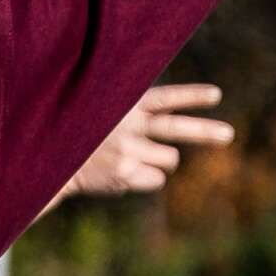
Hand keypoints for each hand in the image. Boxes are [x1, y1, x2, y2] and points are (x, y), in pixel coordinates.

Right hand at [59, 83, 232, 204]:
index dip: (191, 96)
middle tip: (228, 135)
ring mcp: (127, 151)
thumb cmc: (79, 136)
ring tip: (130, 156)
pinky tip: (121, 172)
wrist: (47, 162)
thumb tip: (174, 144)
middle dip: (206, 132)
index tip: (216, 95)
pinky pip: (156, 179)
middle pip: (176, 128)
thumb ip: (136, 118)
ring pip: (169, 158)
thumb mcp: (105, 114)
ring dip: (159, 159)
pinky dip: (145, 178)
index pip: (165, 98)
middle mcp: (128, 126)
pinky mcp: (125, 174)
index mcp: (125, 106)